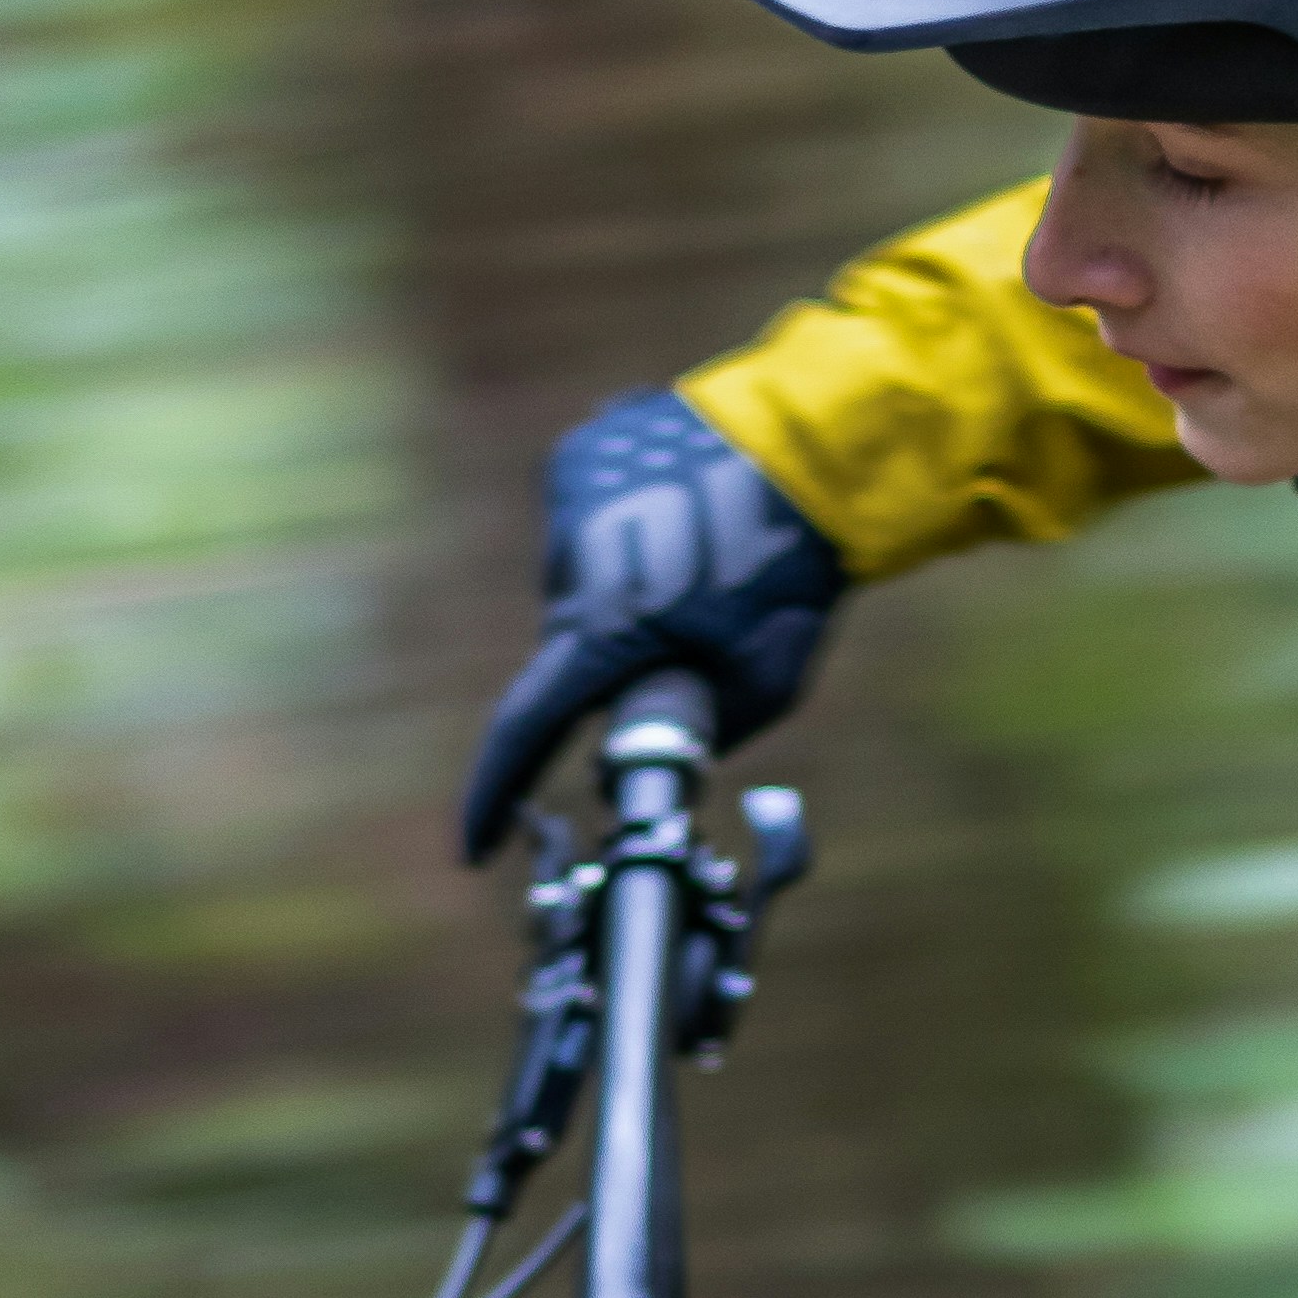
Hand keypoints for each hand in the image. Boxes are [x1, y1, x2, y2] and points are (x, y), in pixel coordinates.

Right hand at [460, 392, 847, 863]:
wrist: (825, 452)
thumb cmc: (799, 577)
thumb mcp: (763, 686)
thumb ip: (691, 732)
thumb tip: (622, 762)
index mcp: (606, 628)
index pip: (529, 729)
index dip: (496, 793)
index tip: (473, 847)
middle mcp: (569, 560)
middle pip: (568, 642)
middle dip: (610, 655)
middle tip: (690, 629)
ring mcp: (568, 495)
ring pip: (576, 575)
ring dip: (619, 582)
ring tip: (698, 555)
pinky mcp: (582, 451)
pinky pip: (585, 512)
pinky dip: (619, 523)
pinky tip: (682, 507)